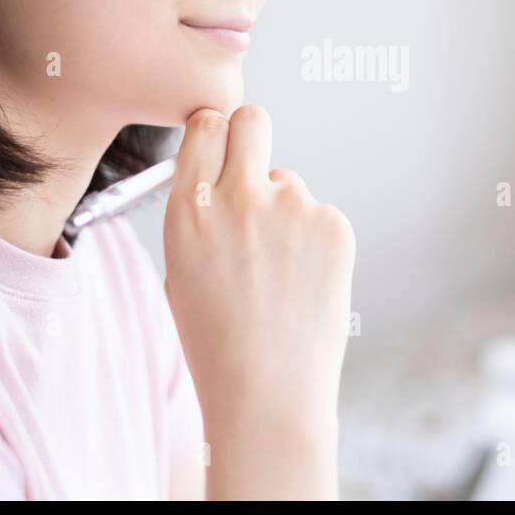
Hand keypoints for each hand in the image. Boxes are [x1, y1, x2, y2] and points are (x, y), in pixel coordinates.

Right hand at [162, 105, 355, 496]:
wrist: (267, 394)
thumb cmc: (217, 341)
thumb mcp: (180, 270)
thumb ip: (201, 214)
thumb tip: (225, 176)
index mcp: (188, 210)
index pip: (205, 125)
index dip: (215, 136)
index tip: (220, 149)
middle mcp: (238, 197)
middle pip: (252, 120)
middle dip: (251, 136)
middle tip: (255, 175)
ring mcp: (291, 208)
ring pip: (288, 183)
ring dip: (284, 214)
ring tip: (277, 276)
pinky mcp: (334, 225)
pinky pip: (320, 216)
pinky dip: (314, 243)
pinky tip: (303, 285)